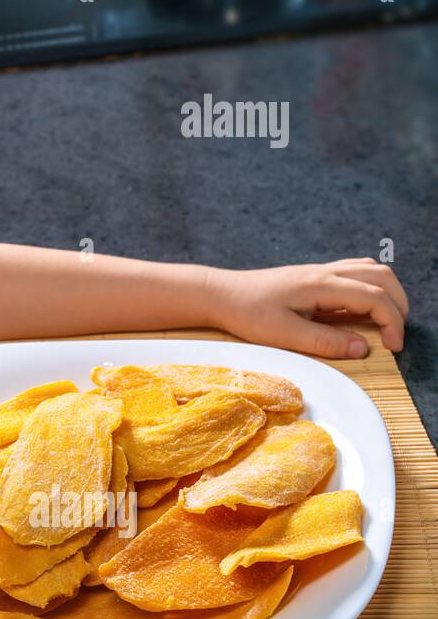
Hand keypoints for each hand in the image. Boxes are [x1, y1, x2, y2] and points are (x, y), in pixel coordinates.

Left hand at [205, 257, 407, 358]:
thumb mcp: (283, 334)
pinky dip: (369, 289)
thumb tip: (363, 348)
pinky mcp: (313, 276)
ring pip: (370, 270)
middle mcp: (325, 272)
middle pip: (382, 275)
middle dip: (398, 305)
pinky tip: (359, 311)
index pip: (375, 296)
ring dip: (386, 294)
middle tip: (395, 336)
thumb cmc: (246, 313)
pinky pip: (353, 274)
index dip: (393, 322)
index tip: (394, 348)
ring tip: (384, 323)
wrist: (219, 294)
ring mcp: (320, 271)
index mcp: (321, 285)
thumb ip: (324, 341)